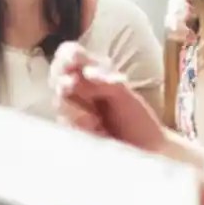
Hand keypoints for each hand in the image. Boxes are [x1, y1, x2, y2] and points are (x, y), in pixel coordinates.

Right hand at [50, 43, 166, 152]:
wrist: (147, 150)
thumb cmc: (138, 118)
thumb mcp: (124, 94)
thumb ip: (105, 80)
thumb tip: (85, 72)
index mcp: (91, 72)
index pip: (69, 54)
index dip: (68, 55)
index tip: (73, 61)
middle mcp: (78, 89)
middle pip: (57, 75)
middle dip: (64, 81)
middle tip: (72, 86)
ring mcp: (73, 109)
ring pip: (58, 100)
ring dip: (74, 107)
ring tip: (95, 119)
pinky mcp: (72, 129)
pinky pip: (63, 122)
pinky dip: (77, 123)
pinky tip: (95, 128)